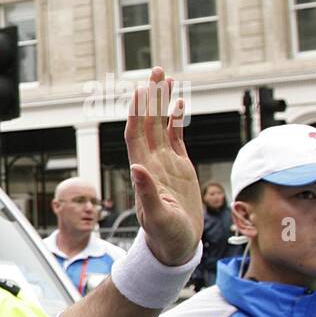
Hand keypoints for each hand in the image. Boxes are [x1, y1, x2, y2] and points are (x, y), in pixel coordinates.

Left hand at [124, 68, 201, 266]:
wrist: (176, 246)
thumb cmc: (165, 236)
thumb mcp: (156, 216)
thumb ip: (146, 193)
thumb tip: (137, 168)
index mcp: (143, 171)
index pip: (136, 135)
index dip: (136, 113)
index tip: (139, 91)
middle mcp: (151, 162)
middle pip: (148, 122)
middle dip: (150, 97)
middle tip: (155, 70)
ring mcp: (165, 163)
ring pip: (161, 125)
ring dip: (162, 102)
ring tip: (165, 77)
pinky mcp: (180, 167)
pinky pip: (176, 137)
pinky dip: (176, 119)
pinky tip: (179, 102)